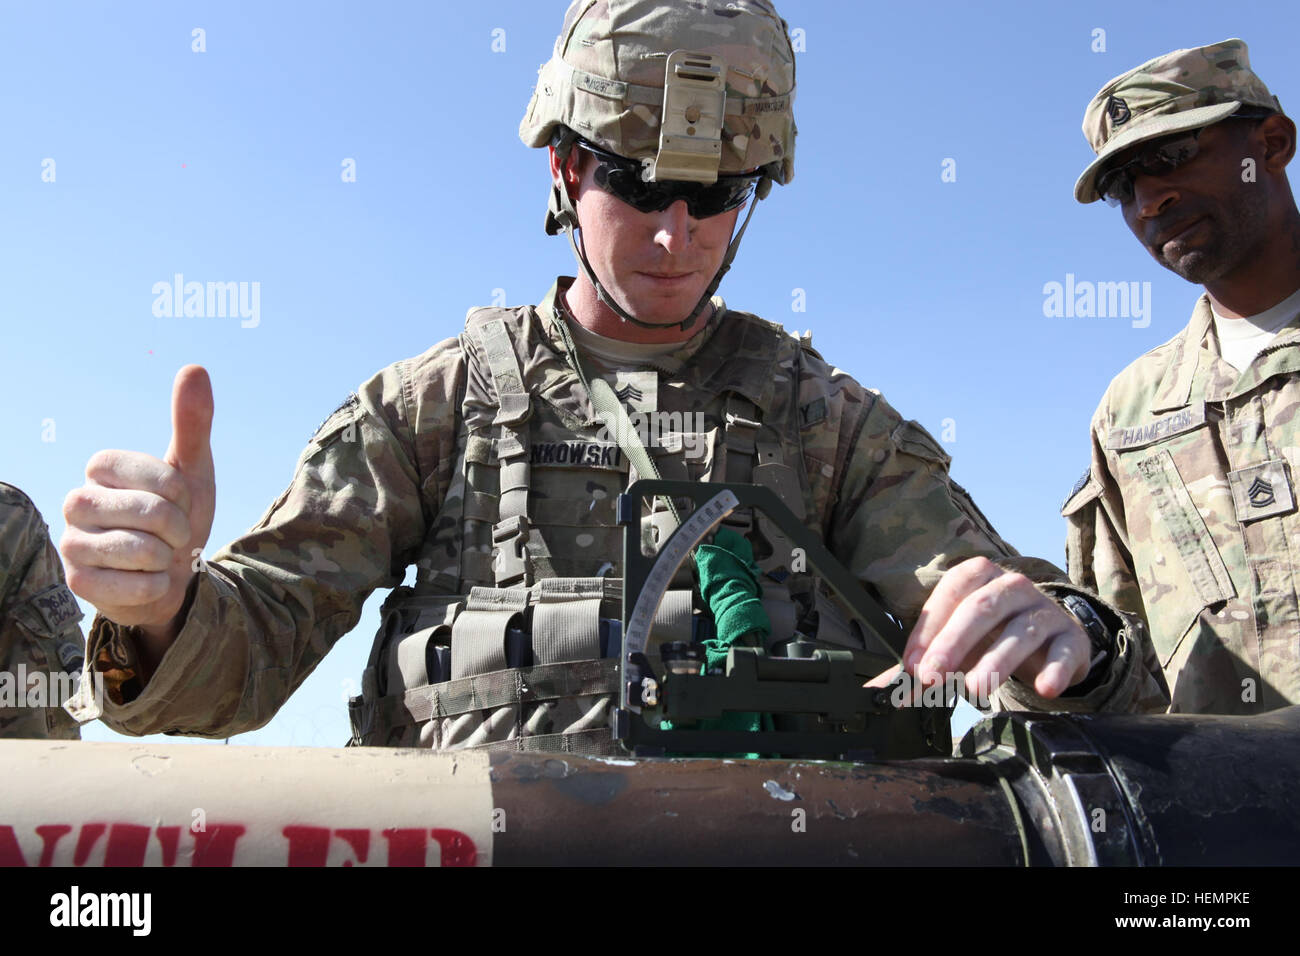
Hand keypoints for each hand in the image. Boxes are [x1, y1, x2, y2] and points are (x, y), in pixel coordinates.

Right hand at [61, 365, 216, 647]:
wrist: (171, 576)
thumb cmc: (178, 517)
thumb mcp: (191, 471)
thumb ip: (192, 423)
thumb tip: (194, 368)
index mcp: (101, 467)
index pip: (159, 478)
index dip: (183, 495)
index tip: (179, 502)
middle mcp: (76, 500)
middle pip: (152, 514)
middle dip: (179, 528)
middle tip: (172, 535)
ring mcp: (72, 543)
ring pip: (142, 551)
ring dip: (167, 559)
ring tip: (158, 557)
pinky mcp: (77, 583)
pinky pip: (136, 587)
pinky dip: (156, 587)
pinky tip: (146, 581)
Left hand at [888, 556, 1091, 700]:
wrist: (1052, 638)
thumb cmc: (993, 636)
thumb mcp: (958, 644)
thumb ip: (921, 664)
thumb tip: (878, 692)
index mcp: (979, 576)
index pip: (949, 593)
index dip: (928, 628)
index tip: (910, 665)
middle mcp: (1012, 586)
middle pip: (980, 609)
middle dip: (952, 643)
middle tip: (931, 677)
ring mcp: (1044, 609)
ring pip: (1019, 632)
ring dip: (996, 662)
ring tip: (976, 689)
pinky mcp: (1070, 638)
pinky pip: (1062, 651)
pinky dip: (1054, 670)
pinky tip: (1044, 689)